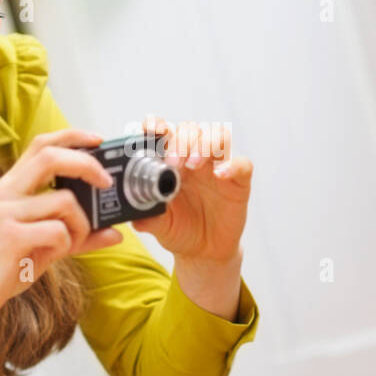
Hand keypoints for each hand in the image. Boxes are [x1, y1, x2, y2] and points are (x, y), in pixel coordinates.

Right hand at [0, 129, 122, 321]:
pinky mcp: (11, 236)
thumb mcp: (43, 245)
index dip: (72, 136)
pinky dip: (67, 245)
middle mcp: (7, 192)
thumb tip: (116, 233)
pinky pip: (58, 232)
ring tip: (72, 244)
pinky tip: (49, 257)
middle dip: (87, 164)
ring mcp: (7, 212)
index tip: (98, 140)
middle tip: (106, 183)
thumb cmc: (2, 266)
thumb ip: (77, 235)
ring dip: (81, 224)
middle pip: (51, 156)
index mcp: (12, 186)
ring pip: (65, 201)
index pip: (42, 144)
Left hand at [132, 116, 251, 262]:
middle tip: (172, 162)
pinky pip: (242, 164)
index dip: (158, 124)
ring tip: (193, 164)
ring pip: (218, 134)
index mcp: (171, 161)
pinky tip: (220, 175)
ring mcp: (217, 166)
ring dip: (204, 144)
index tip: (151, 129)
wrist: (203, 251)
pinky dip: (232, 164)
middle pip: (191, 129)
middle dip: (181, 140)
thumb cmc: (179, 230)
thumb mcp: (158, 224)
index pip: (166, 131)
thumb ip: (145, 216)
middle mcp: (194, 157)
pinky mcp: (238, 181)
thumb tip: (133, 215)